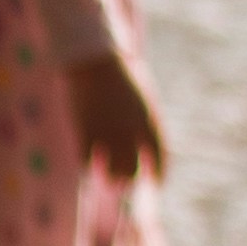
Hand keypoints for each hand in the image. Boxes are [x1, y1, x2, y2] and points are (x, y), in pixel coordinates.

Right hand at [66, 49, 167, 181]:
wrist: (95, 61)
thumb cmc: (121, 75)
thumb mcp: (142, 98)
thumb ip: (145, 122)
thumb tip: (141, 145)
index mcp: (149, 121)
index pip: (159, 156)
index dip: (159, 174)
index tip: (157, 184)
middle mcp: (131, 133)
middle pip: (132, 168)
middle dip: (129, 180)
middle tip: (125, 183)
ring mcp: (108, 134)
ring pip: (110, 170)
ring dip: (110, 179)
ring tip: (108, 180)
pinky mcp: (86, 132)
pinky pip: (87, 160)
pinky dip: (88, 165)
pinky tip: (88, 164)